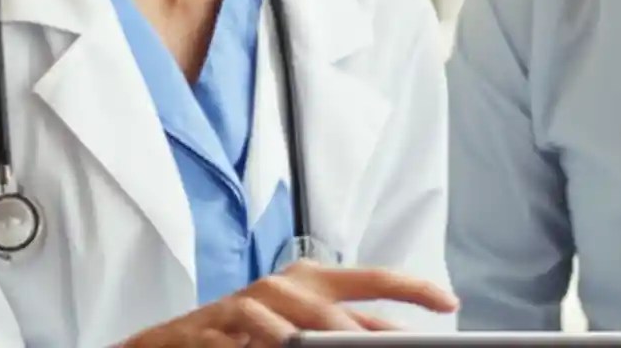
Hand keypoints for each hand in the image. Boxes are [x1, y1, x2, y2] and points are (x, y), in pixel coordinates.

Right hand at [119, 260, 458, 347]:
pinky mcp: (219, 323)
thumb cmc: (246, 333)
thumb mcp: (300, 328)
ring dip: (323, 343)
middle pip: (340, 310)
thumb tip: (396, 340)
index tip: (449, 302)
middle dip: (368, 338)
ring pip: (302, 324)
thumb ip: (346, 331)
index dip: (415, 289)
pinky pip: (254, 337)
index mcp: (313, 280)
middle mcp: (286, 283)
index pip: (375, 279)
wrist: (172, 342)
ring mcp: (251, 301)